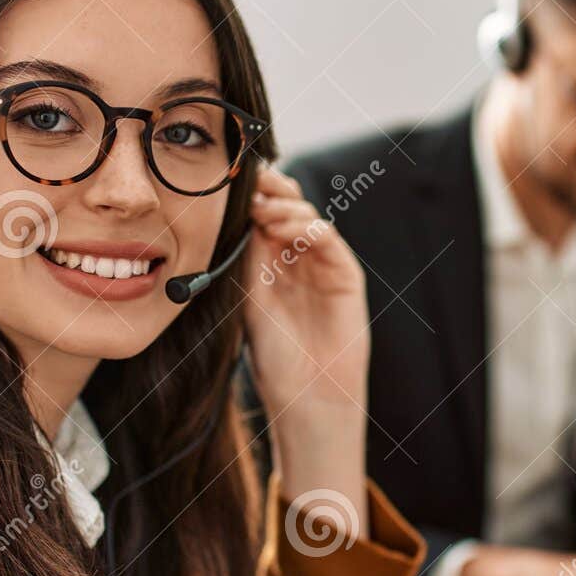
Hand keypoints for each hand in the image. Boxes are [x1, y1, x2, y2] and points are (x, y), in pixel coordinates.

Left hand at [241, 166, 368, 530]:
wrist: (307, 394)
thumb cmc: (275, 357)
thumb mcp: (249, 299)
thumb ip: (246, 257)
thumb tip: (232, 213)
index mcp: (271, 263)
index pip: (262, 215)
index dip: (250, 195)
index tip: (229, 182)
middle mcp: (298, 259)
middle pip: (287, 207)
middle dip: (270, 189)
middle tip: (250, 181)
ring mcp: (324, 265)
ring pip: (307, 217)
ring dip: (285, 207)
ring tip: (263, 209)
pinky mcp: (345, 275)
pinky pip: (328, 239)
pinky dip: (307, 226)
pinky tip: (286, 227)